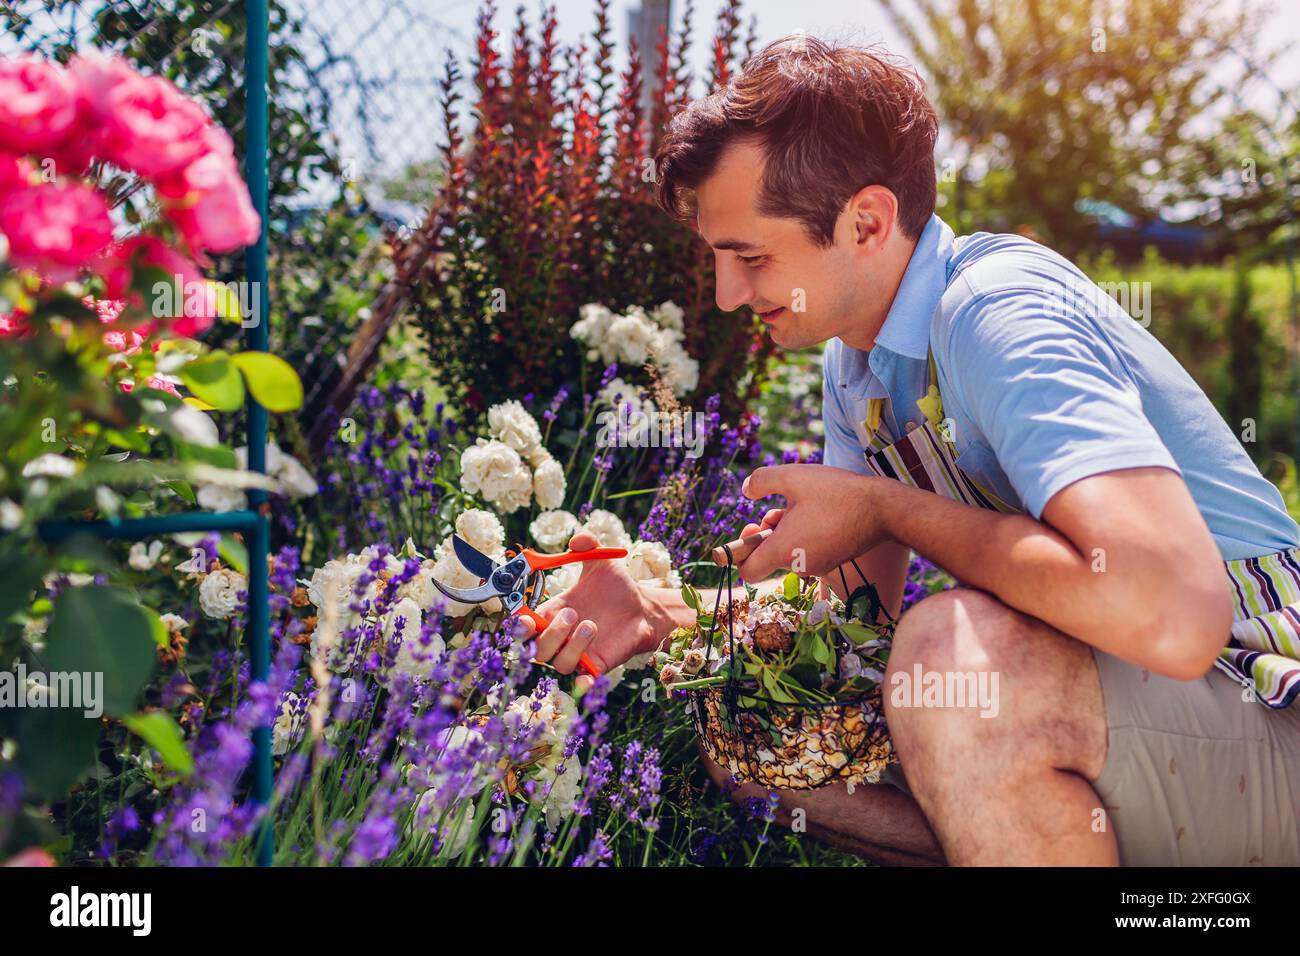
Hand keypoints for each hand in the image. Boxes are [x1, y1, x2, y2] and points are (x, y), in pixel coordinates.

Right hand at [516, 529, 659, 691]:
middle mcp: (562, 636)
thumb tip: (578, 539)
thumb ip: (589, 546)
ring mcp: (579, 653)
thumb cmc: (616, 587)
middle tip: (571, 614)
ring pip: (559, 663)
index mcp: (554, 612)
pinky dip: (582, 684)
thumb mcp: (602, 563)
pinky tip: (587, 676)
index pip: (526, 626)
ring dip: (571, 647)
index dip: (520, 627)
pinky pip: (583, 682)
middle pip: (537, 649)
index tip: (527, 620)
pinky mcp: (597, 665)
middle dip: (550, 633)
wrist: (643, 608)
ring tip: (591, 625)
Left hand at [737, 464, 887, 580]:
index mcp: (782, 551)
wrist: (883, 509)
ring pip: (789, 550)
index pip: (748, 571)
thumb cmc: (837, 493)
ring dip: (788, 529)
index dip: (740, 553)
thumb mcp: (794, 476)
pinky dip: (806, 534)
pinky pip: (807, 550)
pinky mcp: (833, 561)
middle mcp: (798, 566)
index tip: (752, 529)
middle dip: (768, 531)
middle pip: (768, 556)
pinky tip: (820, 513)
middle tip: (780, 509)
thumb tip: (746, 490)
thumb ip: (762, 480)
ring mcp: (817, 566)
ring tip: (804, 505)